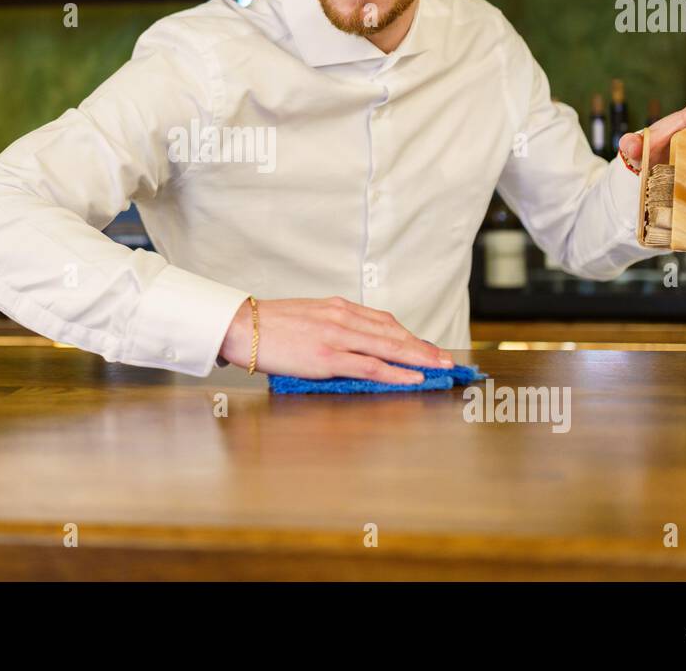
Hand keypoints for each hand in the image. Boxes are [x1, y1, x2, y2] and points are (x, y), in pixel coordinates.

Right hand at [217, 296, 452, 382]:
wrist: (240, 326)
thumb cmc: (267, 326)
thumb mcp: (306, 318)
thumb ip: (331, 328)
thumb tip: (350, 345)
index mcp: (337, 307)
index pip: (383, 321)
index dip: (409, 335)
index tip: (426, 345)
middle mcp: (342, 317)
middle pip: (393, 332)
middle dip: (423, 347)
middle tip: (445, 358)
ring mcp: (337, 336)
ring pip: (389, 347)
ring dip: (418, 359)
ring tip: (438, 368)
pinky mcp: (328, 355)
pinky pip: (370, 365)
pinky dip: (396, 372)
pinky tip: (412, 377)